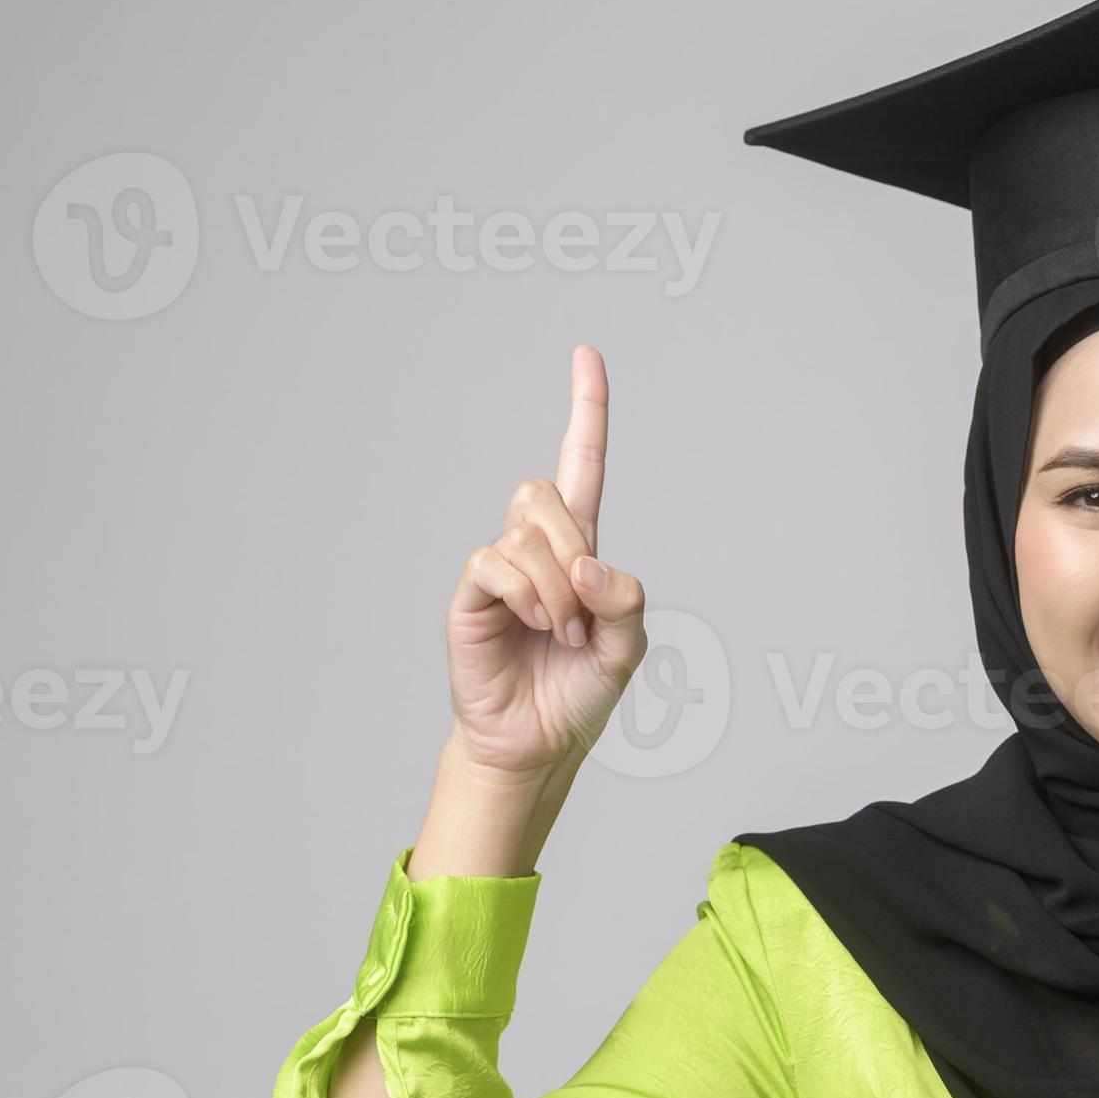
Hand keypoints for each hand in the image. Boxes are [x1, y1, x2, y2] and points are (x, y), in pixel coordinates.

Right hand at [443, 345, 648, 782]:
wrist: (539, 742)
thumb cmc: (581, 691)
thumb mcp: (627, 645)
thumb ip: (624, 600)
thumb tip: (588, 561)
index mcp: (580, 547)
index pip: (581, 464)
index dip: (586, 410)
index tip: (586, 354)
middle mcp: (536, 547)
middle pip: (544, 491)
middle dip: (573, 547)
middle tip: (582, 616)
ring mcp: (500, 568)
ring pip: (526, 532)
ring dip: (557, 589)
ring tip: (560, 635)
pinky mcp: (471, 594)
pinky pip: (495, 563)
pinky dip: (528, 595)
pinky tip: (534, 627)